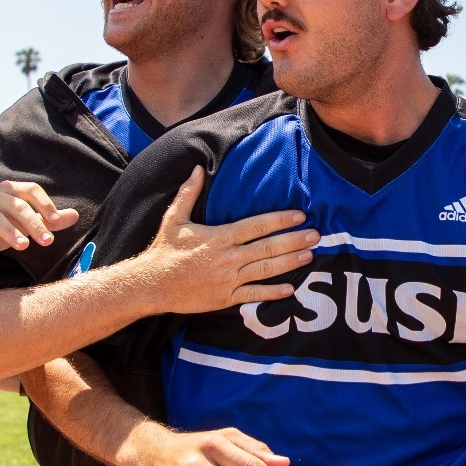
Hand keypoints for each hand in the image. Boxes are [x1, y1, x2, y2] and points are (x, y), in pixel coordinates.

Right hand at [0, 180, 77, 259]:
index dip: (44, 204)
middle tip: (47, 242)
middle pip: (14, 204)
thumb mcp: (23, 225)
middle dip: (33, 223)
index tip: (57, 223)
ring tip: (23, 247)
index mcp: (6, 191)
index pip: (29, 190)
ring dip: (9, 232)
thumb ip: (47, 220)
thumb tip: (75, 215)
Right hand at [135, 167, 318, 311]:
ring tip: (310, 255)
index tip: (299, 215)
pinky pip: (254, 294)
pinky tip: (290, 289)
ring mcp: (228, 280)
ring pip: (266, 270)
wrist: (150, 285)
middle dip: (294, 240)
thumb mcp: (174, 218)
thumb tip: (196, 168)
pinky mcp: (225, 298)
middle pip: (267, 248)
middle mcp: (227, 258)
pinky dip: (273, 293)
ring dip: (290, 263)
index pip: (256, 226)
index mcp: (219, 236)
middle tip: (315, 235)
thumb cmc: (163, 250)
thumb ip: (188, 193)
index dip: (280, 220)